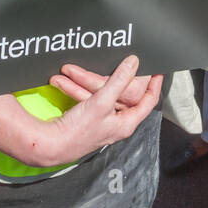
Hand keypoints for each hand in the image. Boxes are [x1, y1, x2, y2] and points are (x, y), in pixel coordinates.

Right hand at [41, 55, 161, 155]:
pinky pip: (91, 96)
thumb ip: (119, 81)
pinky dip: (84, 86)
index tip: (157, 71)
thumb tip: (134, 63)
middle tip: (130, 63)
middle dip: (123, 77)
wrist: (50, 144)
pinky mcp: (87, 117)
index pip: (148, 102)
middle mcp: (116, 123)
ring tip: (97, 65)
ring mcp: (102, 121)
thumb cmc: (77, 131)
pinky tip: (76, 76)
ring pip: (106, 94)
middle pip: (127, 95)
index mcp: (126, 123)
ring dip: (96, 79)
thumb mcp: (102, 102)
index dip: (155, 85)